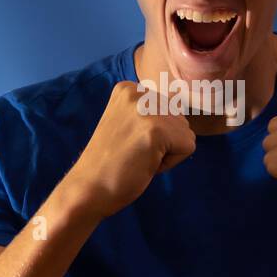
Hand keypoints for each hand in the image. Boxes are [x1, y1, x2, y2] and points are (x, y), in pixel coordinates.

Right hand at [63, 81, 195, 220]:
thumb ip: (150, 111)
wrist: (88, 188)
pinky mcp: (158, 130)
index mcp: (128, 88)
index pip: (169, 108)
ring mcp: (148, 109)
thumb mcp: (129, 123)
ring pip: (185, 133)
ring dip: (167, 152)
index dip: (156, 133)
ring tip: (138, 157)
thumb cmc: (110, 162)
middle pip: (180, 119)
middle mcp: (138, 91)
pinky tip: (145, 164)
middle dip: (165, 142)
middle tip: (134, 152)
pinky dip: (171, 162)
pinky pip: (188, 146)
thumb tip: (180, 106)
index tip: (129, 142)